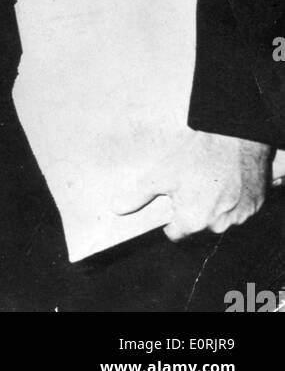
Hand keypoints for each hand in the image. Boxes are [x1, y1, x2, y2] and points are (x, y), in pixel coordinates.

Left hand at [112, 130, 271, 239]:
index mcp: (192, 221)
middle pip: (199, 225)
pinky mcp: (254, 206)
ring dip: (216, 204)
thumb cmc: (195, 156)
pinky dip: (234, 198)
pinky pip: (240, 208)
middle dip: (194, 208)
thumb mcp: (160, 173)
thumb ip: (138, 195)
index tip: (173, 200)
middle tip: (193, 183)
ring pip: (221, 217)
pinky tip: (228, 178)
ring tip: (211, 178)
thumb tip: (116, 209)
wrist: (233, 137)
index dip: (171, 216)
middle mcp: (217, 225)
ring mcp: (239, 217)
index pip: (176, 232)